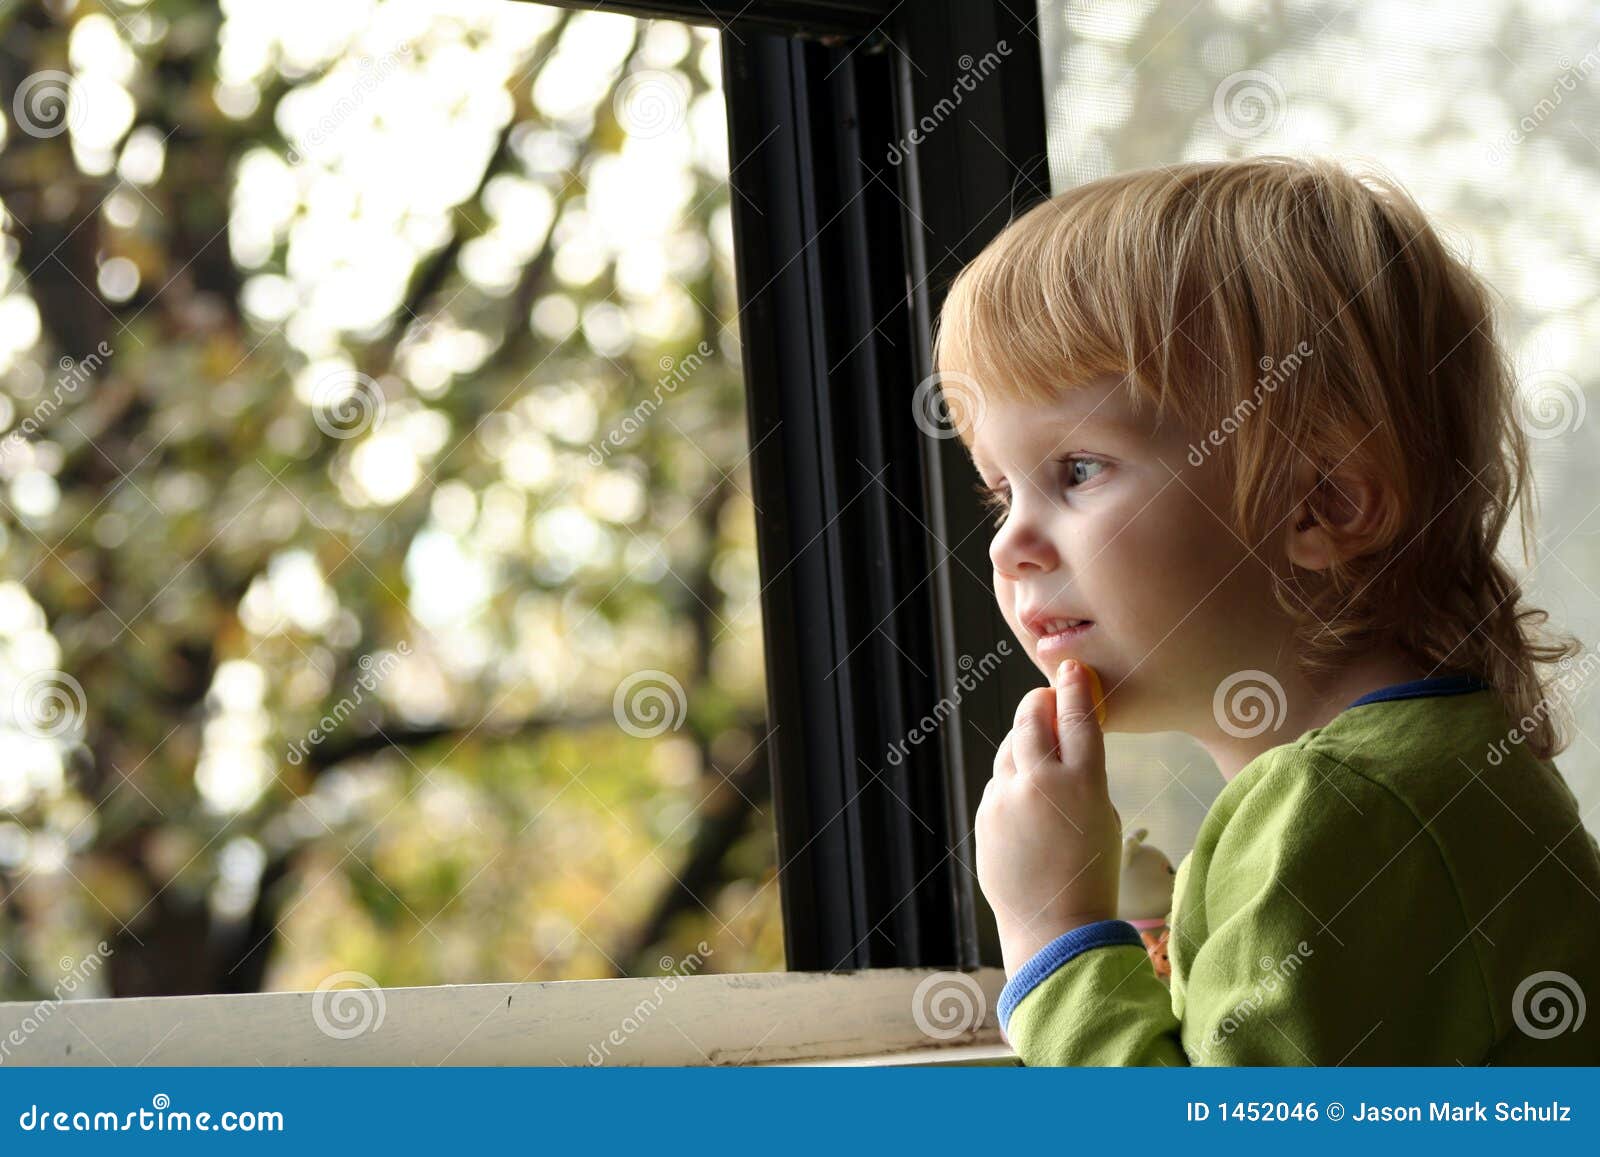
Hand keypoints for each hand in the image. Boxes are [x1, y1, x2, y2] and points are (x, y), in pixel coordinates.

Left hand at [976, 659, 1122, 977]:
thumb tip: (1060, 746)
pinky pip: (998, 784)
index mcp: (1084, 784)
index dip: (1075, 687)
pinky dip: (1012, 782)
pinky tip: (1027, 801)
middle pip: (1032, 719)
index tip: (1071, 669)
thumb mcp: (1104, 817)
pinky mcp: (985, 816)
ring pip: (1010, 749)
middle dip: (1039, 703)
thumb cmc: (1092, 874)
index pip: (1078, 717)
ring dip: (1024, 742)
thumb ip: (1084, 776)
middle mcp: (1040, 784)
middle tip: (1046, 698)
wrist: (1054, 927)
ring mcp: (1006, 800)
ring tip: (1039, 751)